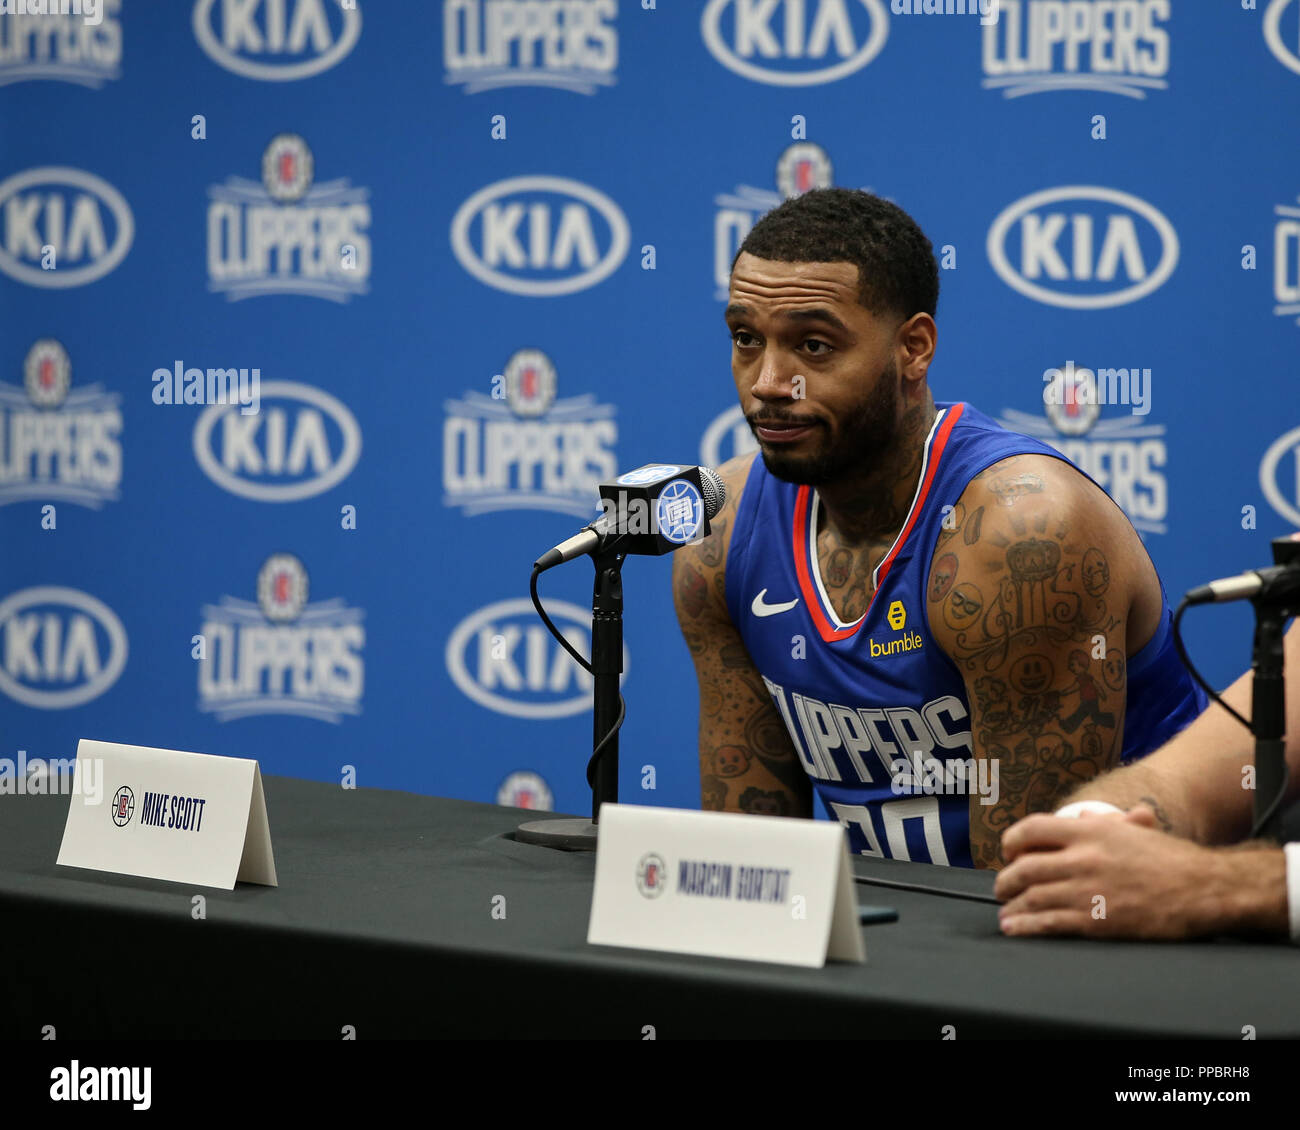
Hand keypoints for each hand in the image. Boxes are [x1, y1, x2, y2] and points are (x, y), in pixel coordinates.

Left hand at [995, 812, 1223, 939]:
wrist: (1205, 889)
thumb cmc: (1174, 859)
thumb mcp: (1137, 831)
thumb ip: (1111, 822)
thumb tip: (1092, 812)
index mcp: (1090, 830)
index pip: (1032, 829)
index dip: (1012, 841)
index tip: (1008, 852)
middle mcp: (1082, 857)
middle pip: (1025, 867)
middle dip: (1006, 879)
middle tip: (1003, 887)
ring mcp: (1087, 890)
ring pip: (1032, 896)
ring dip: (1012, 905)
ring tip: (1006, 911)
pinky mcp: (1096, 921)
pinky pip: (1048, 923)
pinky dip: (1026, 926)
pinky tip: (1016, 927)